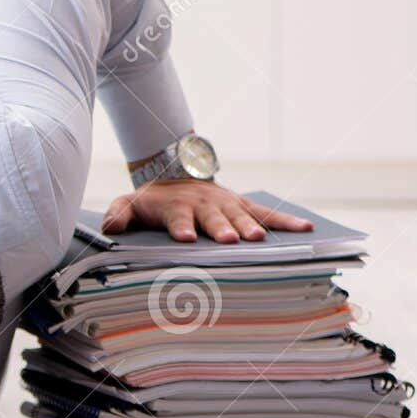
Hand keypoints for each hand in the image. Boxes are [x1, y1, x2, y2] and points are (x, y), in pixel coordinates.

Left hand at [101, 180, 311, 243]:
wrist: (173, 177)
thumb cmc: (151, 202)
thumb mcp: (128, 204)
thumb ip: (118, 214)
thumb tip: (111, 227)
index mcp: (175, 207)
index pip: (177, 218)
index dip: (181, 227)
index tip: (185, 239)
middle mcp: (203, 204)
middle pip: (213, 218)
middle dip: (221, 228)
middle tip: (230, 240)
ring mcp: (226, 204)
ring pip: (241, 215)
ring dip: (250, 227)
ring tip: (260, 239)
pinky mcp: (243, 205)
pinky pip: (267, 212)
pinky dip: (286, 219)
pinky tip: (305, 228)